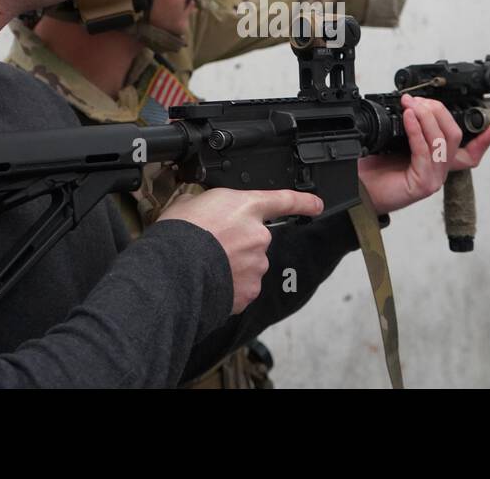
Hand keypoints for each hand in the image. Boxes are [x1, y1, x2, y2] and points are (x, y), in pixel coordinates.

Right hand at [159, 187, 322, 313]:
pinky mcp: (250, 290)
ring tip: (204, 265)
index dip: (303, 202)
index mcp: (246, 207)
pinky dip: (228, 286)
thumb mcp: (189, 204)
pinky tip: (209, 282)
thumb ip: (208, 206)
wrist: (173, 272)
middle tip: (210, 246)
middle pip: (255, 238)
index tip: (316, 205)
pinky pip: (242, 286)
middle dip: (238, 244)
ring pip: (248, 264)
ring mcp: (257, 265)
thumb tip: (204, 212)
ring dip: (232, 265)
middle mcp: (258, 235)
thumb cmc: (178, 235)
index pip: (284, 200)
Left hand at [358, 95, 476, 214]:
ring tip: (410, 104)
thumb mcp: (396, 145)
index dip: (485, 140)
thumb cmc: (374, 170)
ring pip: (441, 141)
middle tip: (417, 99)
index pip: (470, 154)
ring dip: (426, 117)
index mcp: (437, 163)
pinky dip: (416, 130)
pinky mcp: (423, 184)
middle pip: (454, 135)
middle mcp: (439, 172)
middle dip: (437, 111)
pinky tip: (408, 117)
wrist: (358, 191)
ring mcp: (433, 179)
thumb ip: (411, 130)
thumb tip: (414, 104)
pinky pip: (424, 150)